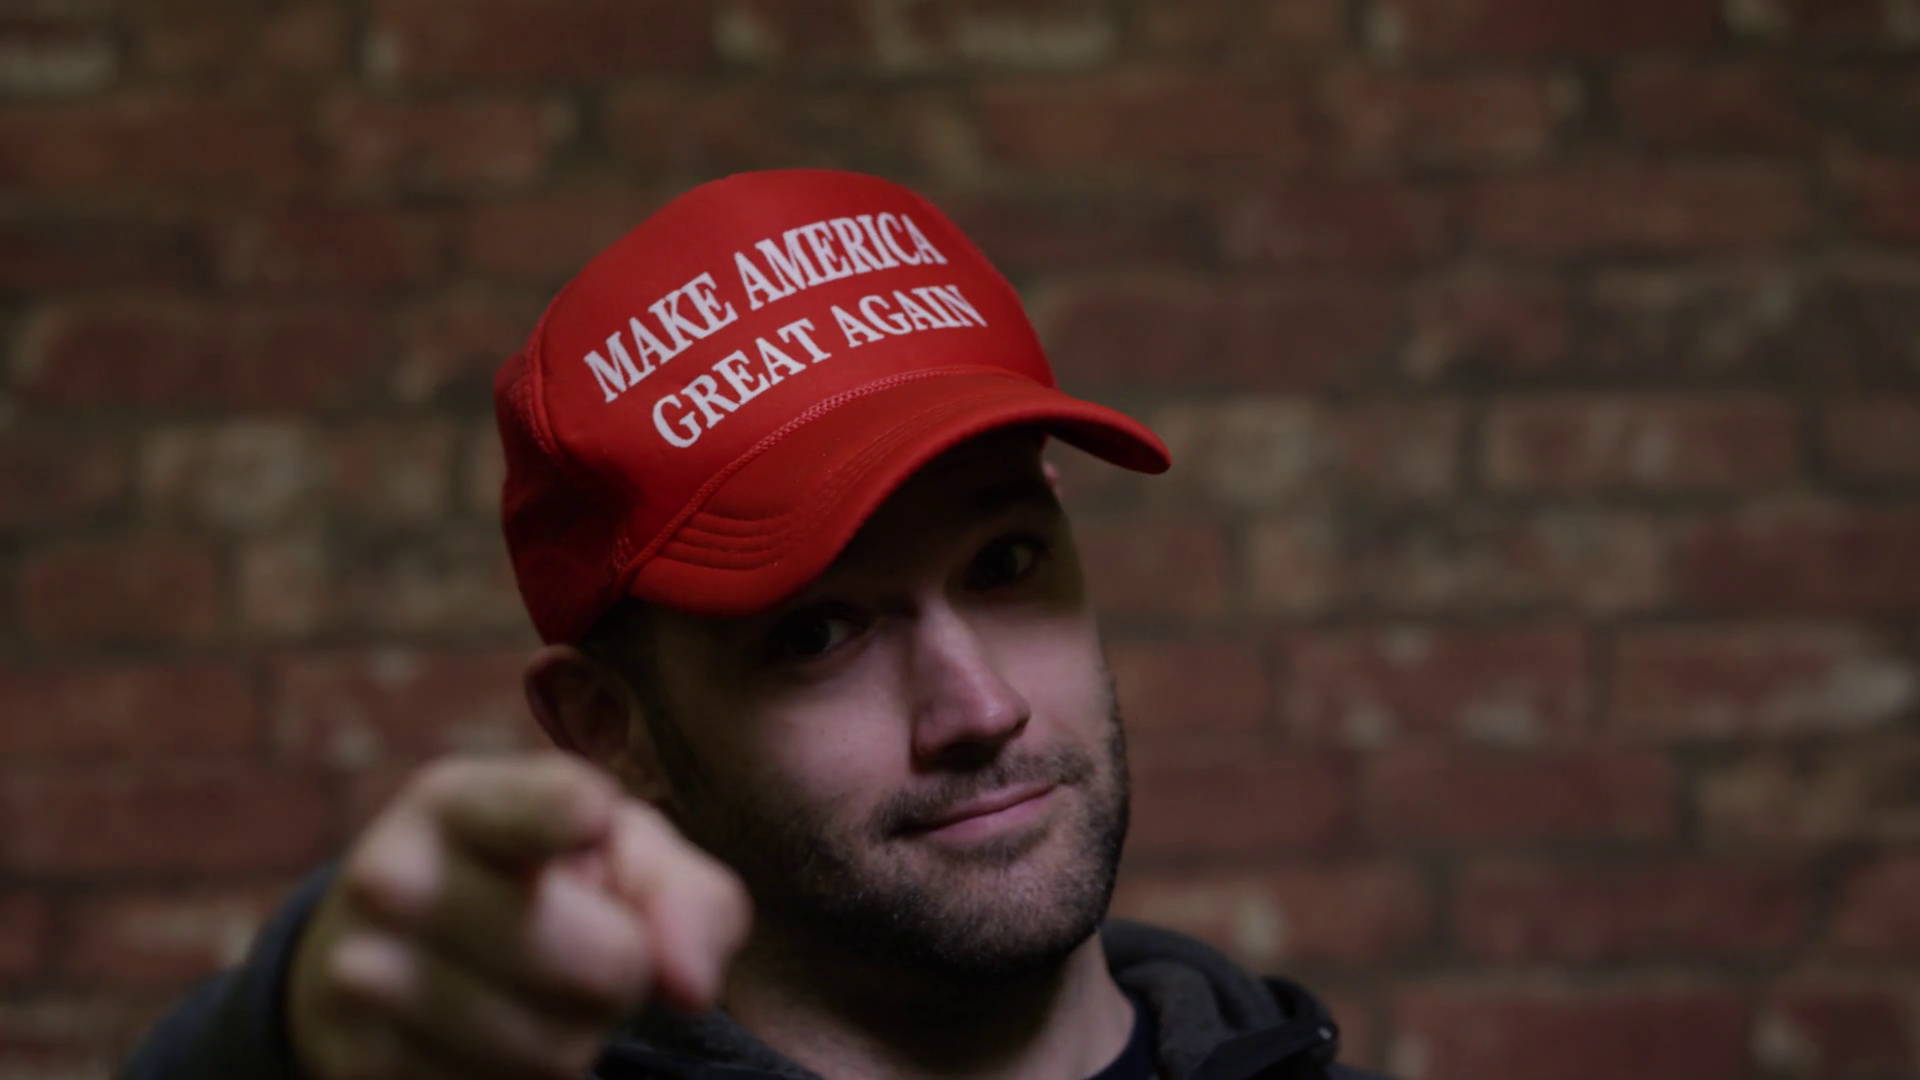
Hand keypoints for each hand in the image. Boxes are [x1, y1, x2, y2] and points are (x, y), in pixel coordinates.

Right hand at [286, 752, 750, 1078]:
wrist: (380, 952)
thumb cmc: (537, 884)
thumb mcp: (613, 855)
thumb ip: (683, 897)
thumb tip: (691, 986)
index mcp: (459, 802)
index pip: (549, 806)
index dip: (583, 820)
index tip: (591, 821)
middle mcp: (394, 879)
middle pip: (607, 966)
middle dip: (622, 973)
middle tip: (580, 947)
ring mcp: (363, 977)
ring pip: (559, 1052)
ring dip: (573, 1038)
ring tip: (530, 992)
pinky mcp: (357, 1064)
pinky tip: (483, 1039)